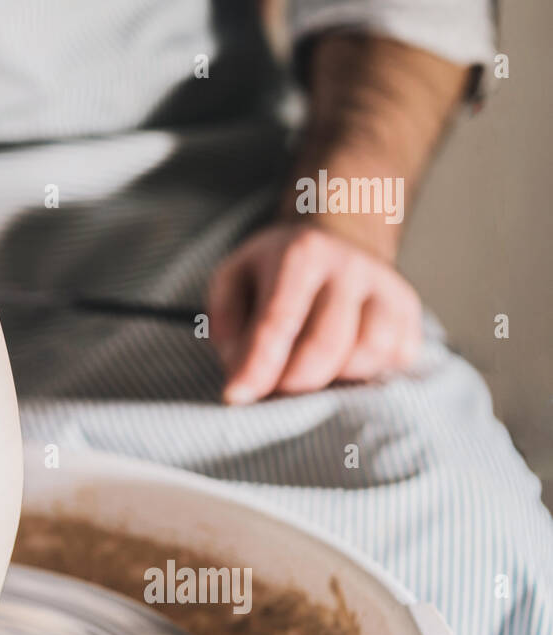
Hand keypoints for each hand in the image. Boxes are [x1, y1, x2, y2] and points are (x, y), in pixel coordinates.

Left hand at [206, 223, 421, 403]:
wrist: (339, 237)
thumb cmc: (276, 269)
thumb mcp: (234, 277)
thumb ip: (226, 320)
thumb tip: (238, 368)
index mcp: (301, 255)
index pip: (279, 321)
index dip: (257, 367)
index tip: (236, 397)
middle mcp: (349, 267)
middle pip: (325, 346)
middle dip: (293, 382)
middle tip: (273, 388)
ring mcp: (386, 287)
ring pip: (367, 355)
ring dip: (333, 378)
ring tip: (309, 368)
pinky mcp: (409, 309)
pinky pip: (396, 358)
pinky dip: (367, 372)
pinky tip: (343, 360)